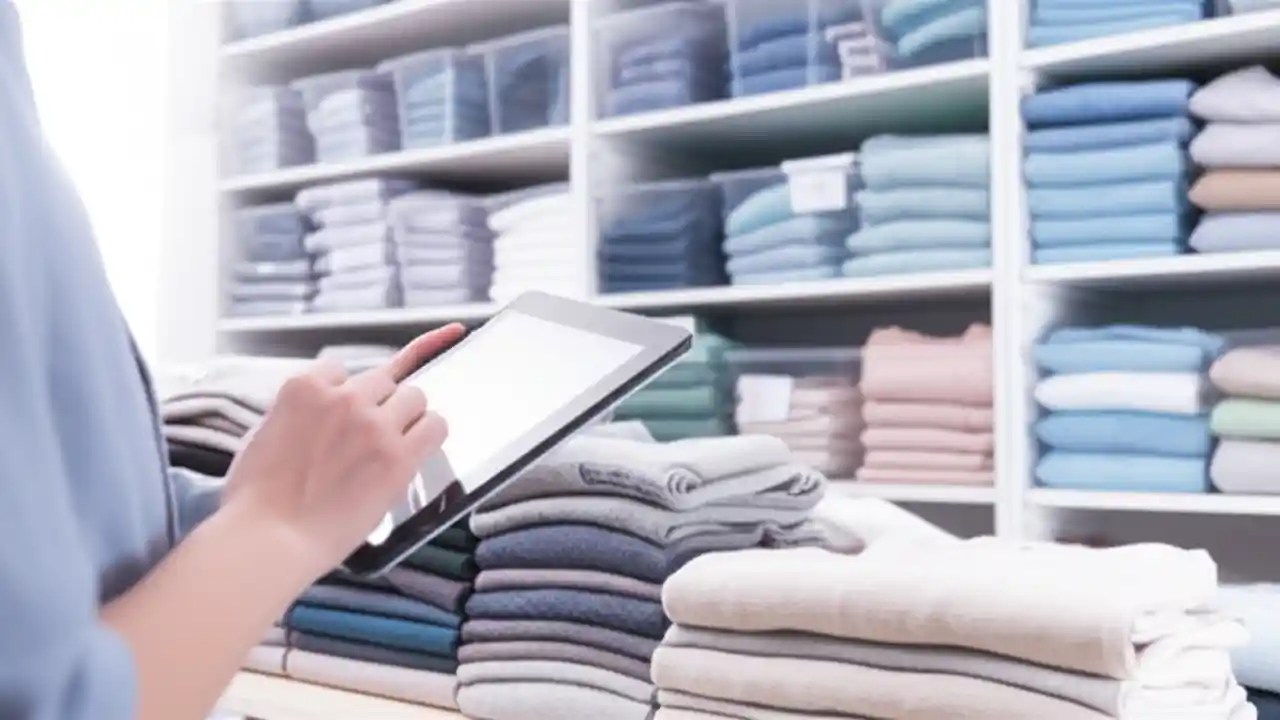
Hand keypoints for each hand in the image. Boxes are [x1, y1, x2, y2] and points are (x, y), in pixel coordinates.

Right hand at [221, 324, 465, 576]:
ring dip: (406, 418)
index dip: (343, 397)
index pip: (341, 371)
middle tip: (368, 437)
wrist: (269, 540)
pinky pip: (435, 426)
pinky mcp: (398, 456)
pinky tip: (417, 450)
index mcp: (305, 387)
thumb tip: (321, 412)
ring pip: (414, 396)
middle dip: (376, 405)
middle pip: (383, 381)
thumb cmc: (256, 499)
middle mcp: (344, 397)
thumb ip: (299, 412)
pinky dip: (429, 434)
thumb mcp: (264, 433)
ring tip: (393, 445)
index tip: (341, 418)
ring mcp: (374, 425)